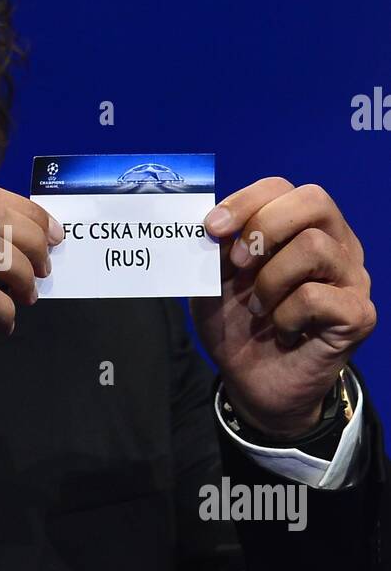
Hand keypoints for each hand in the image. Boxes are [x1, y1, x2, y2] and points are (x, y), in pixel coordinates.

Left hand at [190, 178, 375, 438]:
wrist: (252, 382)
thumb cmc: (238, 324)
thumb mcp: (214, 280)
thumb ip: (215, 247)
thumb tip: (212, 221)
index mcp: (302, 227)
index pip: (282, 188)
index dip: (244, 201)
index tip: (212, 229)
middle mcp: (336, 244)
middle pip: (313, 201)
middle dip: (264, 227)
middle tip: (238, 265)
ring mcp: (352, 278)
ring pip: (314, 247)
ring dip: (270, 280)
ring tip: (258, 309)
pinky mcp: (358, 315)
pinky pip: (317, 296)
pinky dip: (286, 315)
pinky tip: (283, 332)